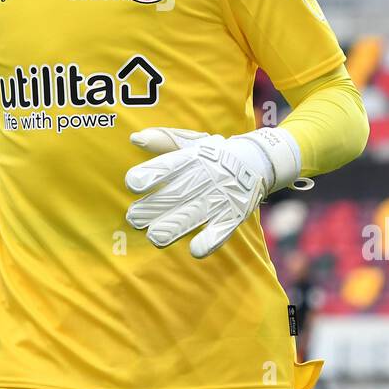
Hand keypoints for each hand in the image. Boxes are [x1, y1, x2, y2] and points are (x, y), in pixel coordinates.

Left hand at [124, 126, 311, 258]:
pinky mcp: (234, 214)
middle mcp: (205, 177)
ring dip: (175, 226)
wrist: (256, 160)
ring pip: (195, 213)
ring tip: (155, 237)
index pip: (169, 165)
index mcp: (192, 158)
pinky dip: (210, 239)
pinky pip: (222, 229)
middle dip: (155, 207)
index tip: (132, 183)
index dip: (151, 174)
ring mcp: (220, 197)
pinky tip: (195, 250)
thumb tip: (134, 138)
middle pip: (177, 194)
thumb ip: (162, 141)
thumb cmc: (214, 153)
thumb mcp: (190, 143)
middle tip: (133, 218)